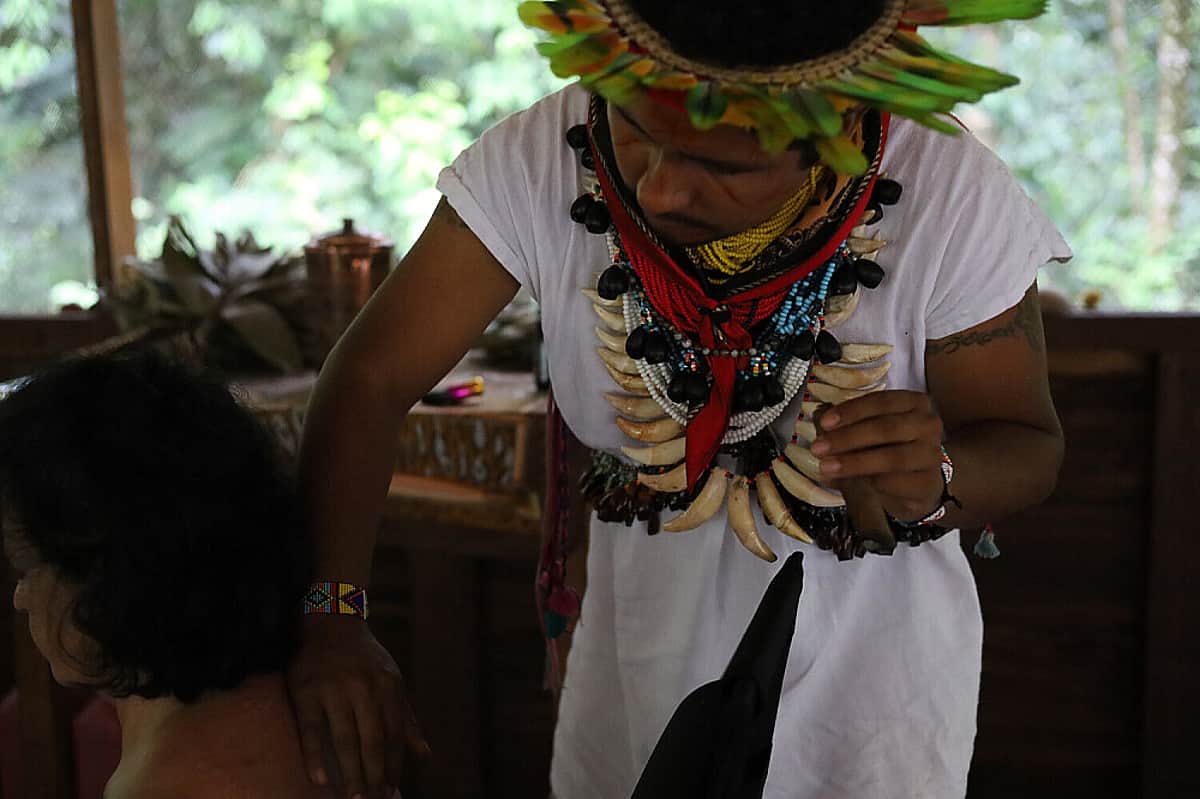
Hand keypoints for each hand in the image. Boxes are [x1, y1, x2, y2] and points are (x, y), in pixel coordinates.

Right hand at [286, 615, 428, 798]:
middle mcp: (364, 688)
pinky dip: (314, 755)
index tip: (391, 792)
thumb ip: (406, 720)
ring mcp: (334, 689)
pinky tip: (319, 779)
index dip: (393, 766)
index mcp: (388, 687)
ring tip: (351, 797)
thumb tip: (424, 756)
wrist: (331, 621)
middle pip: (371, 740)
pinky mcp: (306, 690)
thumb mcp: (392, 682)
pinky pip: (310, 728)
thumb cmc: (365, 659)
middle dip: (374, 775)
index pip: (393, 735)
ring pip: (344, 738)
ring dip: (349, 771)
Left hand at [809, 390, 945, 521]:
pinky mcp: (928, 483)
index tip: (825, 423)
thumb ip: (850, 430)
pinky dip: (869, 482)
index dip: (851, 411)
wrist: (918, 484)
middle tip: (819, 448)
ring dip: (854, 462)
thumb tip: (821, 436)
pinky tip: (850, 483)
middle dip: (848, 438)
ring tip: (826, 467)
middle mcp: (928, 424)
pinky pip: (896, 482)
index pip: (881, 401)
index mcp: (914, 403)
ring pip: (892, 457)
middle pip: (886, 428)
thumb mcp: (872, 434)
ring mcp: (932, 454)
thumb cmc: (891, 450)